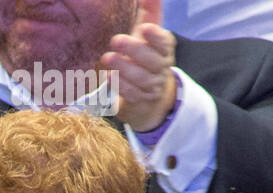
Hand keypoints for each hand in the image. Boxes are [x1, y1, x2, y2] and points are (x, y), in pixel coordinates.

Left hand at [100, 0, 176, 134]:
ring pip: (141, 78)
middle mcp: (161, 68)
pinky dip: (120, 86)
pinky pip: (131, 94)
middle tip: (115, 41)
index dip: (156, 36)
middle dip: (134, 50)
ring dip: (124, 68)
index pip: (164, 42)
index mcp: (165, 49)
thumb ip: (150, 12)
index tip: (145, 28)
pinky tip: (109, 78)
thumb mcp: (148, 33)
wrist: (148, 96)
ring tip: (107, 58)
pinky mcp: (140, 101)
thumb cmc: (144, 56)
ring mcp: (152, 87)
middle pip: (152, 60)